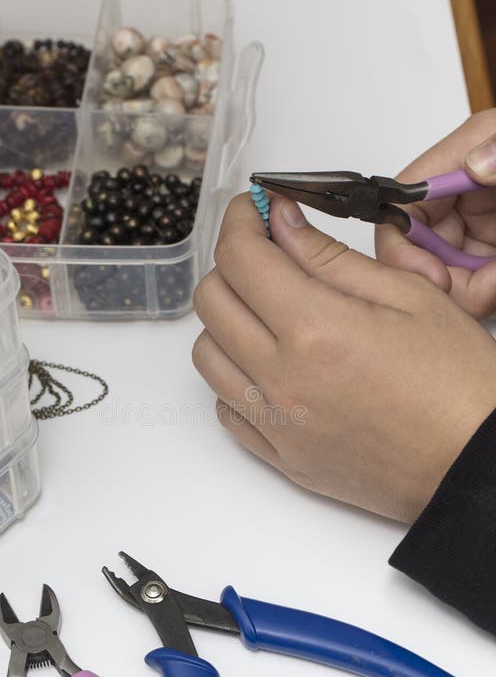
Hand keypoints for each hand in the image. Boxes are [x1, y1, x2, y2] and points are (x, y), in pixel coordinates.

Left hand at [193, 193, 495, 521]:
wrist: (475, 465)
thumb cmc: (458, 384)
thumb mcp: (410, 296)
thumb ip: (332, 257)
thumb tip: (282, 222)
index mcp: (316, 329)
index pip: (240, 257)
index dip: (240, 220)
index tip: (255, 211)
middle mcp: (283, 379)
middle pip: (210, 302)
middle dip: (232, 264)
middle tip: (266, 254)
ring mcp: (277, 423)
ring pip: (207, 356)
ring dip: (227, 321)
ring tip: (268, 312)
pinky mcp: (282, 455)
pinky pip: (226, 407)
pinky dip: (236, 377)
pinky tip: (271, 366)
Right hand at [375, 109, 495, 317]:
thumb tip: (473, 165)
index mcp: (461, 163)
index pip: (401, 207)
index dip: (403, 247)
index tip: (430, 277)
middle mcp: (459, 199)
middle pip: (414, 250)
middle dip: (435, 278)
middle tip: (476, 290)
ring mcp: (473, 231)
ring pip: (438, 277)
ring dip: (464, 291)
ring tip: (495, 283)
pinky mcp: (485, 261)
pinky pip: (466, 288)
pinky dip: (480, 294)